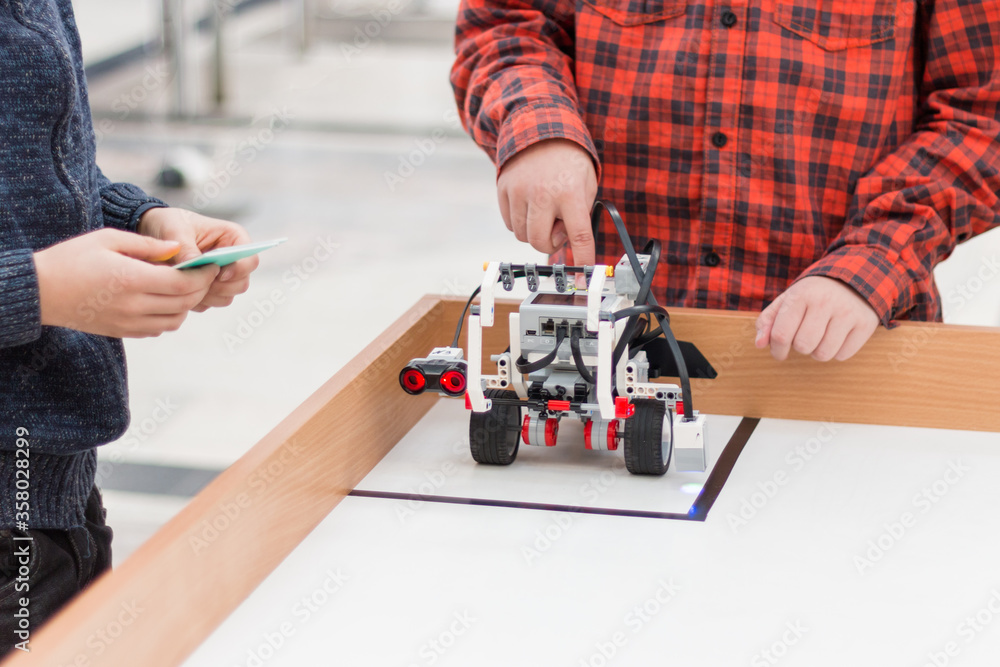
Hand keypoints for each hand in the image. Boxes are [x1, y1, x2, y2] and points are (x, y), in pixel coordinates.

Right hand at [34, 228, 219, 337]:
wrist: (39, 291)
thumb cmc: (72, 258)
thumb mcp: (108, 239)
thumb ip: (148, 245)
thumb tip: (178, 248)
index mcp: (132, 279)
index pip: (183, 282)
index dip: (203, 274)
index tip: (211, 264)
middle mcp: (133, 305)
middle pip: (185, 303)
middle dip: (201, 288)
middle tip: (204, 274)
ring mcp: (128, 322)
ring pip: (175, 320)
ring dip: (186, 305)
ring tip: (183, 287)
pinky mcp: (122, 332)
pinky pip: (158, 329)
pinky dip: (169, 316)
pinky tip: (163, 300)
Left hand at [138, 207, 257, 311]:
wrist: (157, 233)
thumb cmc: (172, 223)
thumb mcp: (175, 229)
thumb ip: (185, 247)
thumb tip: (191, 263)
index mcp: (234, 238)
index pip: (250, 259)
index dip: (239, 269)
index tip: (217, 273)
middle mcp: (234, 260)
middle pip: (241, 283)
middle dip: (220, 286)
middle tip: (196, 281)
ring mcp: (224, 277)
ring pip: (227, 297)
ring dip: (207, 295)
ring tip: (185, 284)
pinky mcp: (211, 290)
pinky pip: (210, 303)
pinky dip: (197, 300)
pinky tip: (180, 289)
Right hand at [497, 138, 597, 265]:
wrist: (540, 129)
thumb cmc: (568, 160)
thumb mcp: (587, 184)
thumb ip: (581, 215)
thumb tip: (574, 247)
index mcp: (569, 193)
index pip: (579, 236)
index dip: (582, 258)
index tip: (582, 276)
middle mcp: (542, 194)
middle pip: (540, 243)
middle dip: (550, 243)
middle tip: (558, 227)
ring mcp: (519, 192)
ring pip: (523, 236)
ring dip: (535, 231)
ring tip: (544, 210)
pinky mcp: (503, 190)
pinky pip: (510, 223)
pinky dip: (521, 222)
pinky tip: (530, 204)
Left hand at [755, 276, 879, 361]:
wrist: (852, 280)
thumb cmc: (812, 296)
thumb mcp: (787, 301)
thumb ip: (767, 321)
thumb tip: (759, 344)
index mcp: (801, 295)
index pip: (781, 334)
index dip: (776, 350)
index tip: (779, 353)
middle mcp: (825, 302)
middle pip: (803, 346)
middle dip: (799, 347)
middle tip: (803, 338)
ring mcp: (848, 313)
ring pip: (823, 354)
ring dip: (817, 352)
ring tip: (819, 337)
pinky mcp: (865, 324)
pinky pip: (843, 355)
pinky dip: (836, 352)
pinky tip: (836, 337)